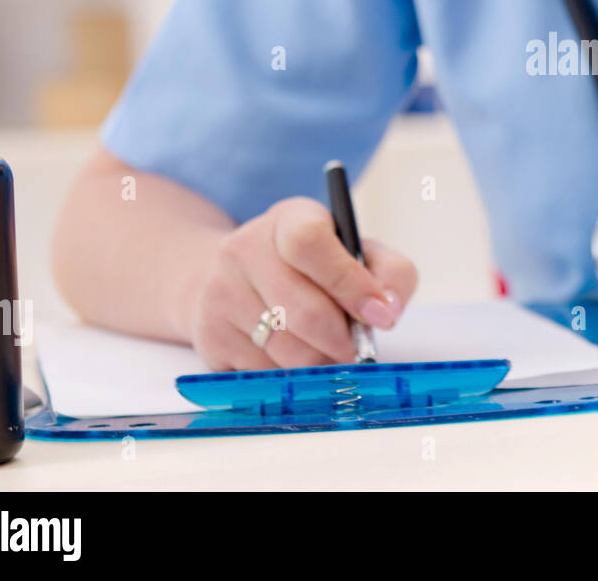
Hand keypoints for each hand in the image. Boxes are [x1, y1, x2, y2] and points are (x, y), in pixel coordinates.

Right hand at [184, 197, 417, 369]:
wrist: (236, 280)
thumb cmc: (314, 270)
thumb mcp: (357, 254)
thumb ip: (390, 274)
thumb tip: (387, 312)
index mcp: (289, 219)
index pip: (310, 244)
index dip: (349, 284)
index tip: (380, 316)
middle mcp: (244, 249)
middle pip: (305, 311)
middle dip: (344, 342)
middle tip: (357, 350)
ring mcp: (220, 293)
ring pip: (287, 351)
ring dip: (320, 363)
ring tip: (326, 352)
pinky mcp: (208, 335)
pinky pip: (264, 374)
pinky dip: (290, 377)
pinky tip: (292, 357)